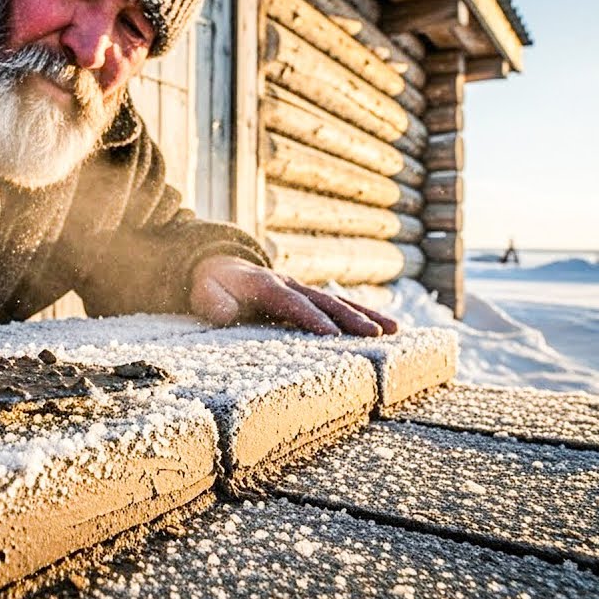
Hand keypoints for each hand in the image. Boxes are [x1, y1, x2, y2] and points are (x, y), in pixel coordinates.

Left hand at [189, 255, 397, 335]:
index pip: (291, 303)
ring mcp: (301, 288)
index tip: (332, 335)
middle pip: (324, 301)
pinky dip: (362, 314)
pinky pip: (338, 304)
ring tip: (395, 330)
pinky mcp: (308, 296)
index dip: (311, 318)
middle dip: (351, 318)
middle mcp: (289, 283)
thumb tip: (226, 314)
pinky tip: (386, 328)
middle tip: (375, 335)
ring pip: (338, 300)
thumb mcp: (203, 291)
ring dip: (367, 315)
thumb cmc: (210, 284)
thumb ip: (213, 301)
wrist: (218, 263)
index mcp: (265, 285)